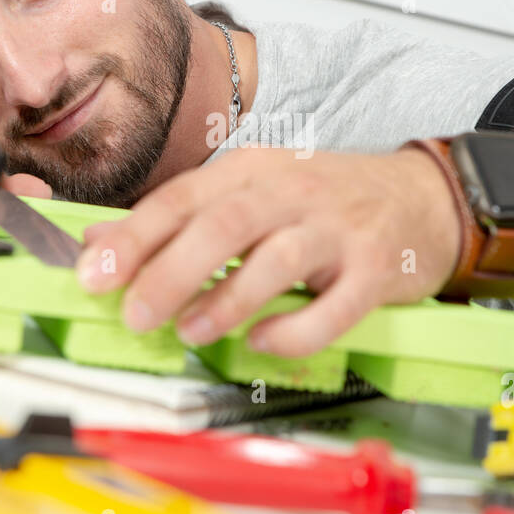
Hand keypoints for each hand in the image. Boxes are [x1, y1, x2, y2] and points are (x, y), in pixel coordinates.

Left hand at [74, 147, 460, 356]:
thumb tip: (100, 245)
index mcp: (251, 171)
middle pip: (223, 223)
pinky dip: (295, 329)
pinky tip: (265, 342)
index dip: (133, 238)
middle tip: (136, 313)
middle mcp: (291, 192)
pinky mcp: (374, 269)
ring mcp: (336, 229)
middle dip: (171, 270)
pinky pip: (334, 304)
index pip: (181, 198)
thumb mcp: (251, 192)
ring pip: (276, 258)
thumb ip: (180, 218)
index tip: (93, 275)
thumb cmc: (324, 203)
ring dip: (227, 298)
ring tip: (192, 330)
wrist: (421, 198)